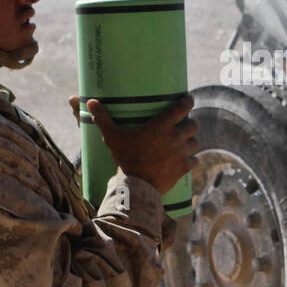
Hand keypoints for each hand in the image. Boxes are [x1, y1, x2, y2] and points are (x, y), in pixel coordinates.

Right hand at [68, 94, 199, 195]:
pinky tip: (187, 159)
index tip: (188, 99)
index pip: (182, 107)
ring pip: (195, 142)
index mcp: (161, 126)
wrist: (136, 186)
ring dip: (191, 140)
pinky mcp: (184, 168)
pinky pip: (194, 160)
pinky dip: (191, 159)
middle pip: (193, 124)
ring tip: (185, 141)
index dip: (188, 101)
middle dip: (190, 123)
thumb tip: (90, 101)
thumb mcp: (112, 137)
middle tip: (184, 124)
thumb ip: (102, 118)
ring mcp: (181, 153)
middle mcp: (175, 137)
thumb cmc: (124, 159)